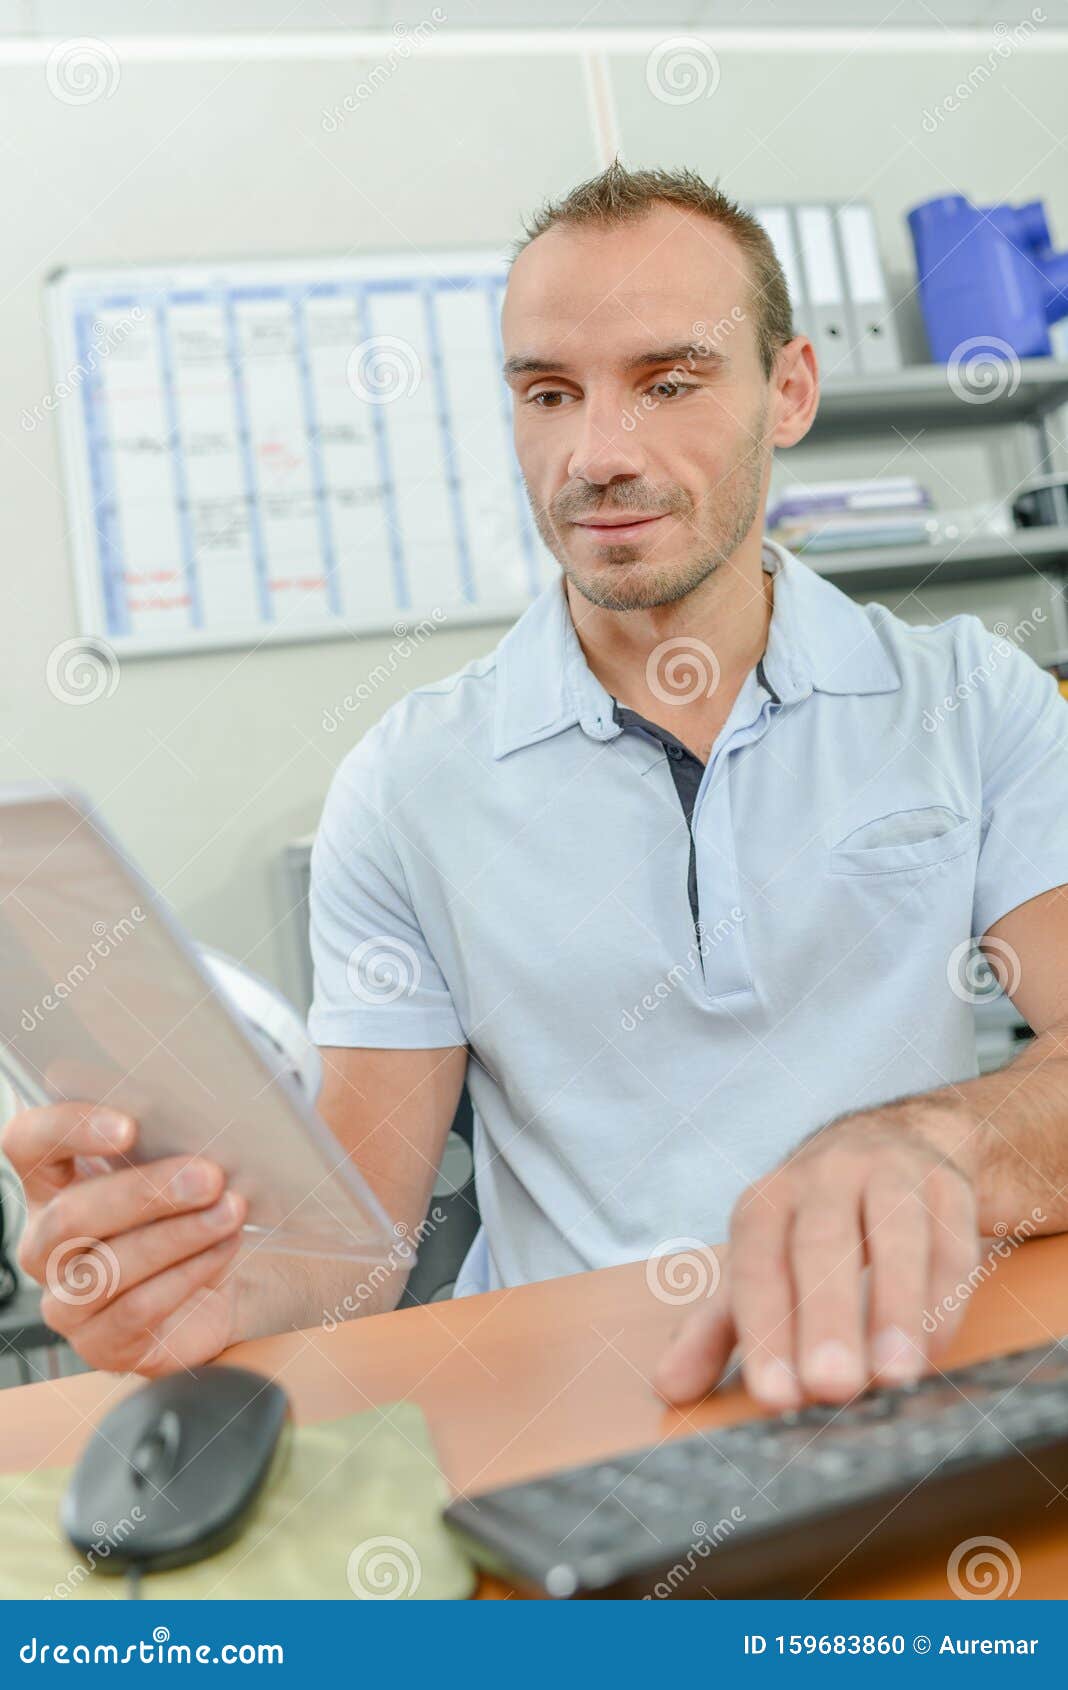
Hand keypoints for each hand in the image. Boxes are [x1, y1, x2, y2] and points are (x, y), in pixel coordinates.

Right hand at [2, 1100, 247, 1375]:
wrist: (224, 1284)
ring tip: (230, 1211)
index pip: (28, 1144)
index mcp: (51, 1184)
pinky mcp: (100, 1344)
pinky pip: (136, 1309)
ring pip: (106, 1267)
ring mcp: (65, 1301)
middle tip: (208, 1176)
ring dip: (178, 1235)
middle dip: (146, 1192)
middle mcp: (45, 1244)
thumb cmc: (189, 1212)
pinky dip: (187, 1274)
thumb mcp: (174, 1171)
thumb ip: (165, 1144)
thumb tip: (194, 1122)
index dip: (67, 1129)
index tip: (129, 1125)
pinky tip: (224, 1248)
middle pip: (71, 1214)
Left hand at [653, 1107, 978, 1408]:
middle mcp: (825, 1175)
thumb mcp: (762, 1266)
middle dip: (825, 1318)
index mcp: (768, 1201)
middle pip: (823, 1244)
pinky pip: (950, 1239)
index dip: (766, 1329)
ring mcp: (891, 1173)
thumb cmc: (816, 1226)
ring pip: (895, 1235)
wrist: (899, 1143)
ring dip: (895, 1307)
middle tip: (831, 1387)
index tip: (775, 1397)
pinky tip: (935, 1346)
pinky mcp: (948, 1185)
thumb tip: (668, 1387)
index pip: (758, 1264)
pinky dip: (944, 1294)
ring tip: (893, 1377)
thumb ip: (716, 1329)